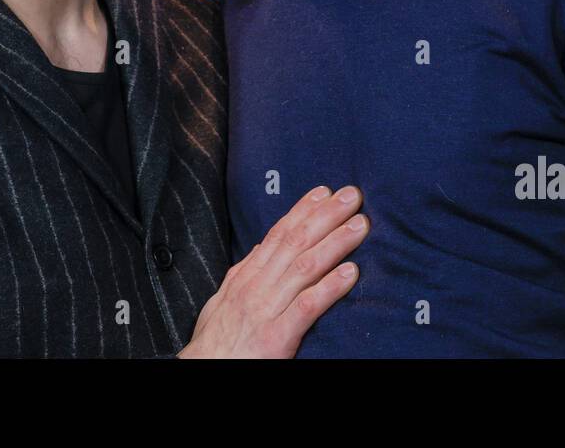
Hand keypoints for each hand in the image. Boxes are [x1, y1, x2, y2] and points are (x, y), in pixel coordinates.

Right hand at [178, 185, 367, 357]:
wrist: (204, 371)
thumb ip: (245, 272)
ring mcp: (266, 310)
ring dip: (336, 243)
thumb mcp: (224, 299)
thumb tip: (262, 245)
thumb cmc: (215, 341)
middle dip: (326, 216)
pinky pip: (307, 307)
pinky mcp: (276, 337)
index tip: (324, 192)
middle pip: (296, 242)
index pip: (278, 234)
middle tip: (351, 195)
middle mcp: (257, 286)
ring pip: (305, 267)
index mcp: (247, 276)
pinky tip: (351, 273)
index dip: (302, 210)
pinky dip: (330, 288)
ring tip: (360, 226)